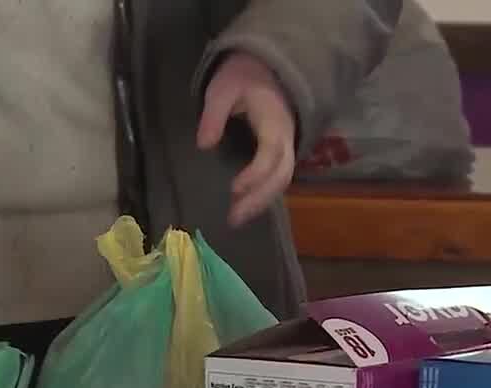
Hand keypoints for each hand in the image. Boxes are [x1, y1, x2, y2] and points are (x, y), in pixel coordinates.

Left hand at [196, 52, 296, 227]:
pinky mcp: (279, 151)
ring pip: (282, 180)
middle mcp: (285, 137)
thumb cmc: (243, 75)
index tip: (234, 189)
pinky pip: (277, 177)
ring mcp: (286, 145)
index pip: (271, 154)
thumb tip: (204, 145)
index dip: (255, 174)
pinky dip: (263, 194)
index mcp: (274, 121)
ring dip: (261, 202)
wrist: (267, 65)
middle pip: (281, 175)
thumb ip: (214, 115)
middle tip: (234, 218)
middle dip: (259, 199)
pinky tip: (245, 206)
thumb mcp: (222, 87)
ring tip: (236, 218)